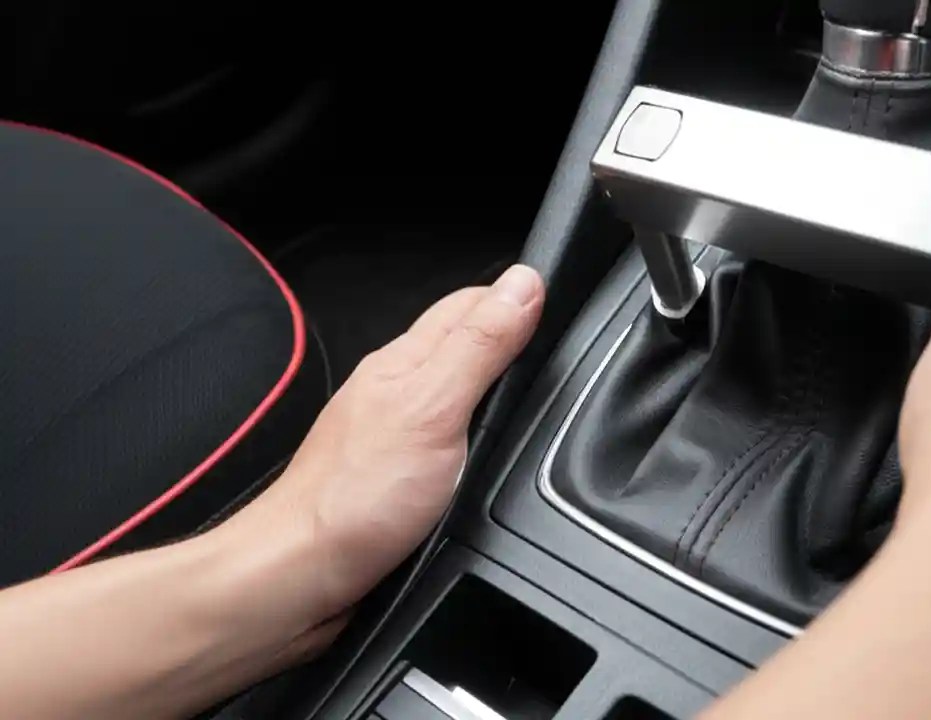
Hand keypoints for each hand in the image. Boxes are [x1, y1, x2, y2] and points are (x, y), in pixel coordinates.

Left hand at [213, 264, 543, 621]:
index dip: (517, 300)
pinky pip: (447, 439)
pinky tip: (489, 453)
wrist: (300, 577)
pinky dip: (475, 437)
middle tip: (554, 351)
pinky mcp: (397, 477)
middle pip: (465, 344)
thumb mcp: (435, 409)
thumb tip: (524, 282)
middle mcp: (397, 389)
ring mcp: (395, 434)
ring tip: (529, 396)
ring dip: (494, 389)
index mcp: (405, 360)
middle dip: (511, 339)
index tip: (559, 313)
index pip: (470, 303)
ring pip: (457, 392)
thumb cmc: (356, 499)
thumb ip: (481, 346)